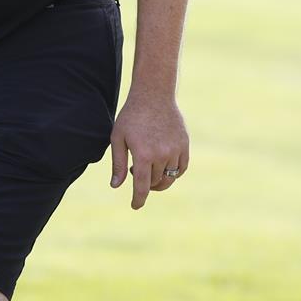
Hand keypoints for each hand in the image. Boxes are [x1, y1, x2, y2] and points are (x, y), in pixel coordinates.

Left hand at [109, 95, 189, 209]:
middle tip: (136, 170)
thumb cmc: (132, 116)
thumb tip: (116, 186)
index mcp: (143, 154)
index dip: (138, 199)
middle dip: (145, 183)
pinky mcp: (184, 144)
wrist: (154, 95)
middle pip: (155, 182)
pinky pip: (181, 168)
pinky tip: (164, 167)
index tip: (135, 205)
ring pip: (169, 177)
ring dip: (159, 178)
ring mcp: (175, 149)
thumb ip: (118, 163)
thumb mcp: (118, 138)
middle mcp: (161, 154)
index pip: (142, 186)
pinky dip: (174, 172)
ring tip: (148, 167)